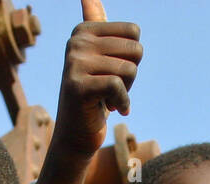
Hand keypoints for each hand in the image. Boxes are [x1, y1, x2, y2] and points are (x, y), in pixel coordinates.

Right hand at [52, 1, 142, 159]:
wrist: (76, 133)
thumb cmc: (94, 95)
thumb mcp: (98, 56)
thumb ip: (95, 23)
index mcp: (84, 30)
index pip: (134, 33)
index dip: (131, 58)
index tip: (112, 71)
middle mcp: (76, 42)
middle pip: (135, 51)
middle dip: (130, 76)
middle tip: (109, 89)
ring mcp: (74, 63)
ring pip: (129, 70)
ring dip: (125, 92)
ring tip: (105, 99)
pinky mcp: (78, 86)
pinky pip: (118, 87)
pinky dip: (121, 103)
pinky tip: (110, 110)